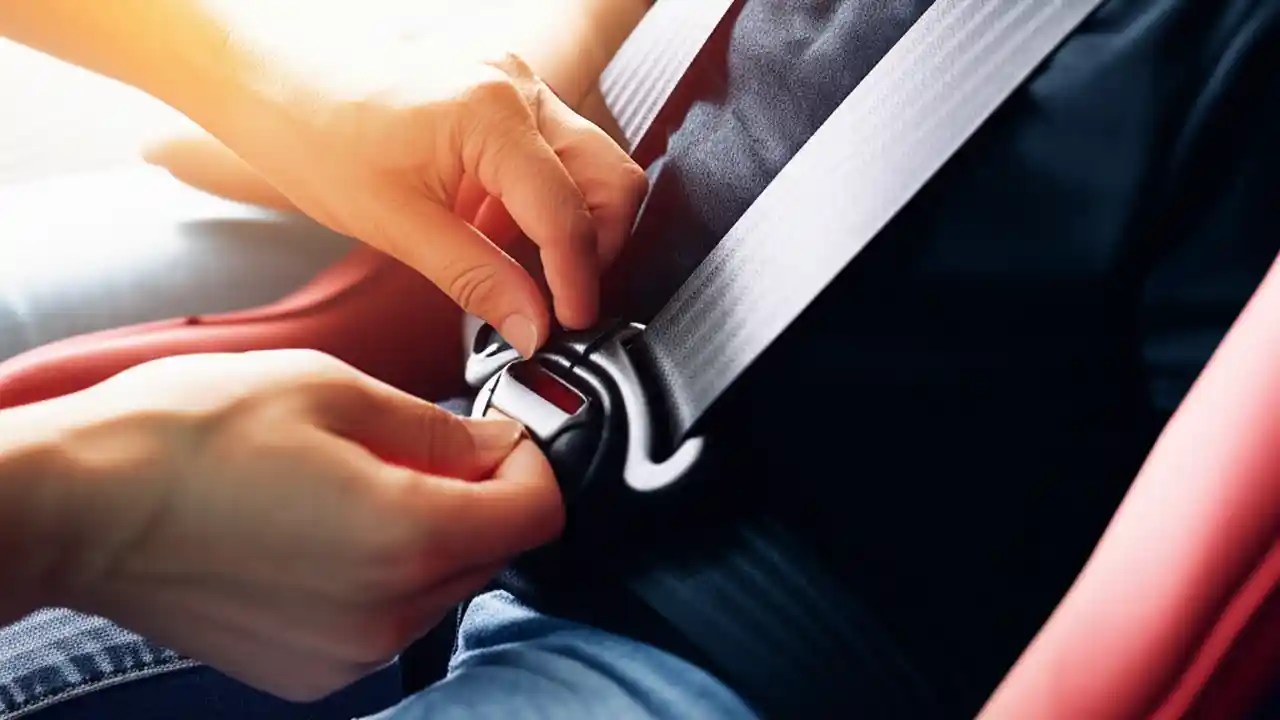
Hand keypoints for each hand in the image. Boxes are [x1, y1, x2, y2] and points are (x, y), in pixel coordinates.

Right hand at [32, 350, 562, 700]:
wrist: (81, 507)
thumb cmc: (189, 436)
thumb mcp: (333, 390)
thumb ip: (439, 428)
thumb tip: (501, 445)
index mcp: (406, 534)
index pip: (537, 514)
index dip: (532, 463)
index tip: (500, 434)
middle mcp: (389, 612)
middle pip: (493, 551)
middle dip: (478, 495)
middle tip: (417, 447)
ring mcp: (350, 652)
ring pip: (443, 586)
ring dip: (429, 534)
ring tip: (354, 485)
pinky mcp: (315, 670)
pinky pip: (390, 618)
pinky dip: (383, 576)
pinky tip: (324, 533)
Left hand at [199, 43, 646, 355]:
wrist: (274, 83)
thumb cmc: (315, 135)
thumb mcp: (398, 227)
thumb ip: (479, 281)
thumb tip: (534, 327)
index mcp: (491, 114)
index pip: (567, 211)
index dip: (578, 279)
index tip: (570, 321)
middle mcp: (516, 87)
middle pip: (609, 177)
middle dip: (598, 245)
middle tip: (561, 296)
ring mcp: (515, 82)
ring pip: (591, 163)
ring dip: (568, 222)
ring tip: (511, 258)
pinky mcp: (506, 91)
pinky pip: (554, 151)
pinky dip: (541, 199)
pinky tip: (493, 226)